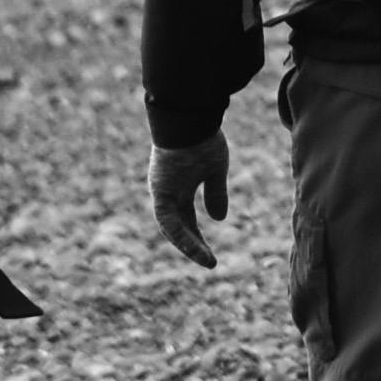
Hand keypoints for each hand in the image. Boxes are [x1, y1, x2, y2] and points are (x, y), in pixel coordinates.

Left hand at [149, 139, 227, 268]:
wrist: (190, 120)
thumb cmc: (202, 139)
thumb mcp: (214, 170)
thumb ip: (215, 194)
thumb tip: (219, 219)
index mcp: (177, 186)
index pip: (185, 217)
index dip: (196, 234)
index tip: (209, 250)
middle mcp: (167, 191)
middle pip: (178, 225)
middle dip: (194, 243)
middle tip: (209, 260)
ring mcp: (162, 192)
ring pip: (173, 228)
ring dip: (190, 245)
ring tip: (208, 260)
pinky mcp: (161, 192)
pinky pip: (170, 222)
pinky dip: (184, 237)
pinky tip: (198, 249)